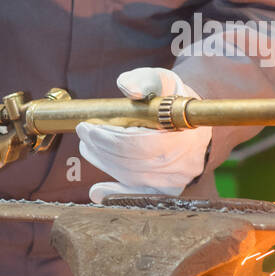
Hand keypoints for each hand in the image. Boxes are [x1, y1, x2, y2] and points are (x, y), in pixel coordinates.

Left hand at [76, 67, 211, 203]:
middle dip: (101, 149)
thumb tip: (130, 89)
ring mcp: (178, 178)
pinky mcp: (170, 189)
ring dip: (104, 163)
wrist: (190, 119)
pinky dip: (116, 194)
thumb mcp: (159, 79)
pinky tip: (98, 191)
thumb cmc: (171, 96)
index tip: (87, 127)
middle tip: (84, 135)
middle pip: (133, 163)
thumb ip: (142, 79)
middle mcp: (183, 160)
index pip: (139, 144)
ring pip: (132, 178)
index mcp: (183, 131)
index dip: (108, 139)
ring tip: (88, 147)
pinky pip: (140, 195)